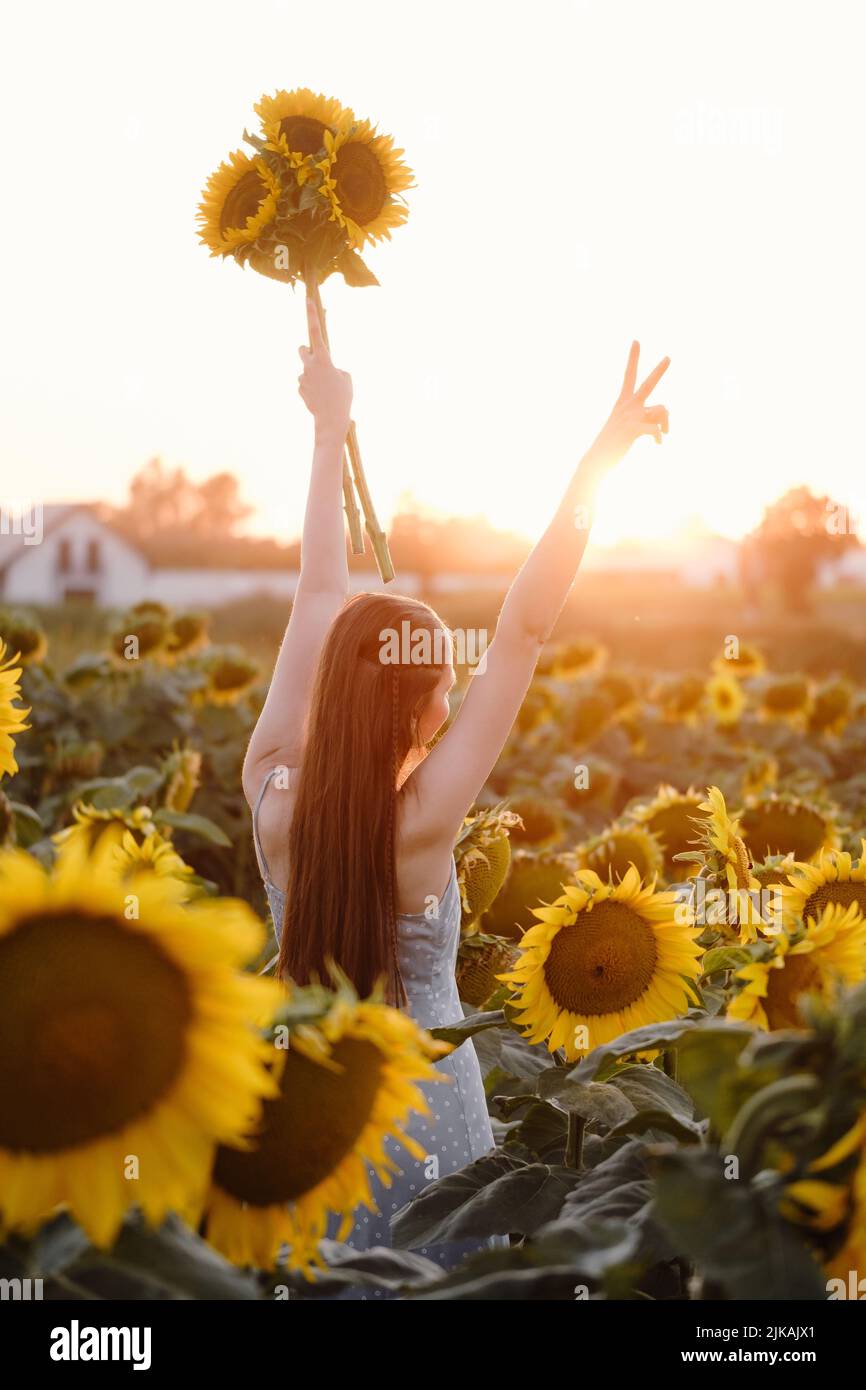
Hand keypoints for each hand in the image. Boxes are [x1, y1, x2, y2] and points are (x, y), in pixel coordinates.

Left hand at [298, 292, 352, 441]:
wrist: (331, 420)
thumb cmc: (342, 397)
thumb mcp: (346, 377)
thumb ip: (334, 367)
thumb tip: (325, 368)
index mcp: (323, 358)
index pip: (315, 332)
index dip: (312, 315)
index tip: (308, 300)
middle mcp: (309, 365)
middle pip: (302, 349)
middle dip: (306, 351)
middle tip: (315, 358)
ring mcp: (302, 377)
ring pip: (306, 369)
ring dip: (313, 374)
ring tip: (325, 389)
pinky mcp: (299, 388)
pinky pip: (305, 383)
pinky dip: (312, 388)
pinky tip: (319, 397)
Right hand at [588, 341, 669, 472]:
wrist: (596, 461)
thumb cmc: (611, 446)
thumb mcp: (628, 428)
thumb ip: (646, 418)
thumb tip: (665, 418)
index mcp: (622, 402)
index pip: (629, 375)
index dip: (633, 358)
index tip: (636, 341)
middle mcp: (627, 406)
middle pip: (648, 383)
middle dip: (660, 370)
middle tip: (669, 357)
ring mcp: (630, 416)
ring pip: (661, 409)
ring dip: (666, 422)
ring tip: (663, 434)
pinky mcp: (633, 429)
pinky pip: (656, 429)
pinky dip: (660, 436)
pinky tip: (659, 444)